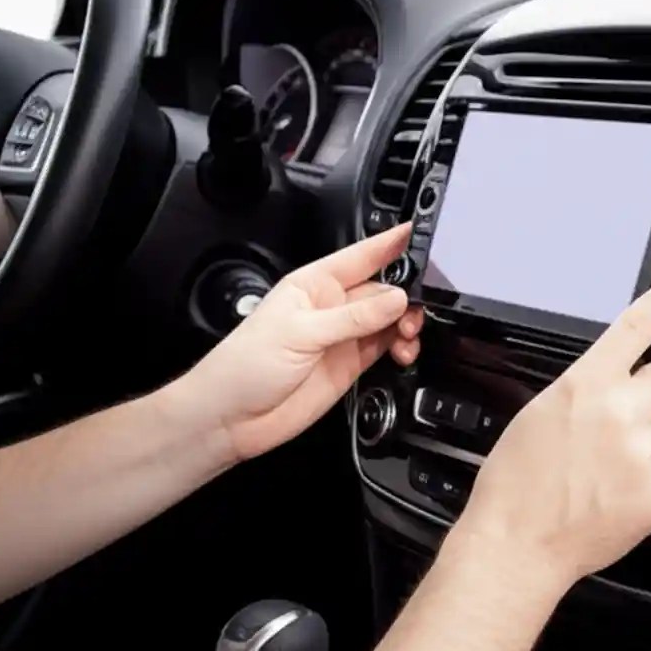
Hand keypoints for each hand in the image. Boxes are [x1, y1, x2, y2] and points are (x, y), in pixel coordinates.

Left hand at [178, 224, 424, 460]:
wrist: (231, 417)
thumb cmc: (245, 365)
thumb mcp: (301, 333)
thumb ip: (353, 318)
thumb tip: (396, 300)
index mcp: (314, 284)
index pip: (361, 256)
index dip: (390, 243)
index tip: (419, 233)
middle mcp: (331, 307)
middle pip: (383, 290)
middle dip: (406, 297)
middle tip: (413, 311)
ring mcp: (343, 336)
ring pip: (390, 319)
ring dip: (407, 324)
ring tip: (408, 336)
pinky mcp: (351, 364)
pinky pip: (387, 347)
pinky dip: (403, 347)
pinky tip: (404, 352)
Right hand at [449, 267, 650, 588]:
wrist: (517, 545)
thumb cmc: (517, 484)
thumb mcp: (540, 415)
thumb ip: (585, 393)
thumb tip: (612, 388)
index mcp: (586, 385)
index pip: (636, 328)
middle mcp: (621, 412)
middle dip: (644, 398)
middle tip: (613, 427)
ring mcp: (644, 453)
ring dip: (645, 442)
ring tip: (604, 471)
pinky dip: (650, 482)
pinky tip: (616, 494)